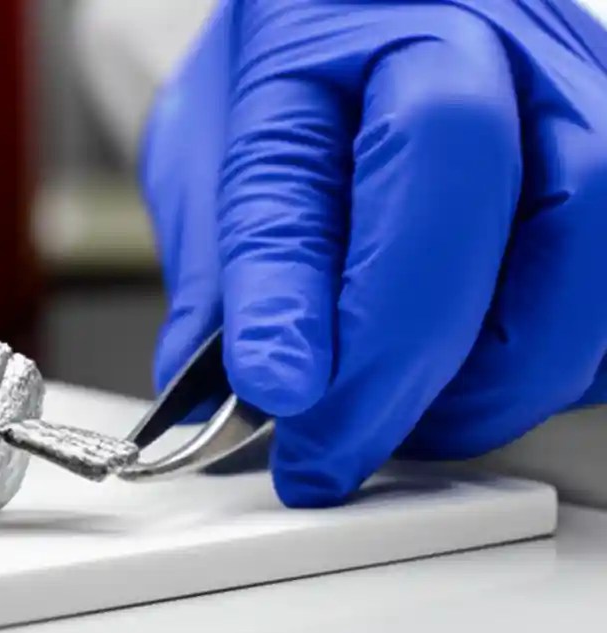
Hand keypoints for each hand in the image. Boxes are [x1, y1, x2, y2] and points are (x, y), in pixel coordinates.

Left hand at [141, 0, 606, 506]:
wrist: (352, 12)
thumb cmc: (285, 69)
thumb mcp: (211, 143)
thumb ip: (227, 263)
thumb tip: (217, 397)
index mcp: (359, 21)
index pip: (359, 162)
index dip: (316, 296)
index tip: (281, 396)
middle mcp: (492, 45)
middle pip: (524, 195)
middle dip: (424, 353)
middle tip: (340, 442)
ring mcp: (571, 97)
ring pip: (596, 248)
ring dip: (505, 373)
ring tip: (406, 418)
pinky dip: (555, 362)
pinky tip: (474, 384)